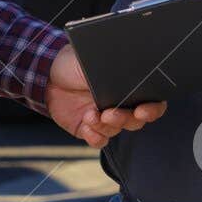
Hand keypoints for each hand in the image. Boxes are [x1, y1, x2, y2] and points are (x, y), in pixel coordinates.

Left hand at [46, 44, 167, 147]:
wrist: (48, 74)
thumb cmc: (75, 62)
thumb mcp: (95, 61)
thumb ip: (113, 72)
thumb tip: (128, 75)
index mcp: (127, 87)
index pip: (151, 101)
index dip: (153, 109)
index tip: (142, 110)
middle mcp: (120, 105)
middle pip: (136, 121)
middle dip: (126, 119)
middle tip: (111, 114)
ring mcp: (105, 119)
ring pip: (116, 131)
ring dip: (105, 126)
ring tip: (91, 115)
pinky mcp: (89, 129)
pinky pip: (99, 140)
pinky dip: (95, 137)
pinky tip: (87, 125)